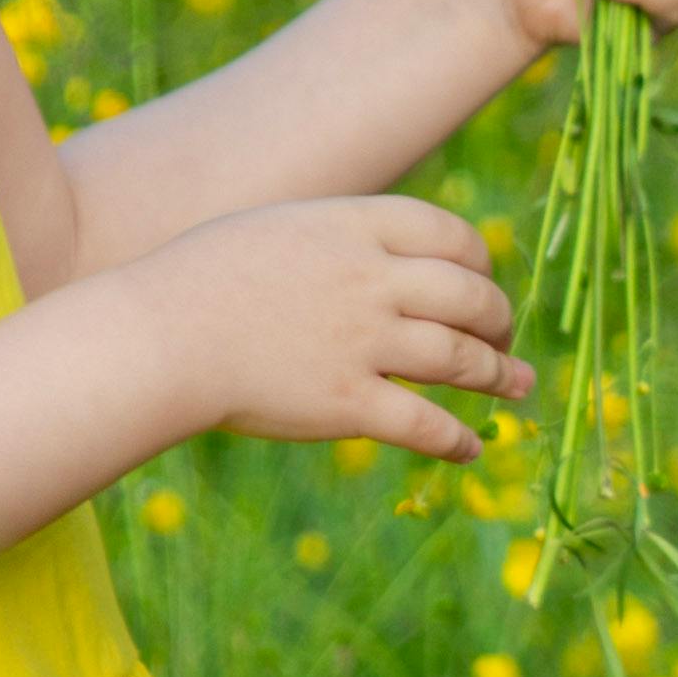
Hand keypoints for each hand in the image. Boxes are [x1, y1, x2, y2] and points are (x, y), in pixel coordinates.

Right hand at [160, 194, 533, 459]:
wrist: (161, 336)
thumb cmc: (204, 279)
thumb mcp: (281, 228)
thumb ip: (340, 237)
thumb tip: (382, 255)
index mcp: (356, 228)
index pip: (453, 235)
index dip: (482, 261)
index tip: (484, 281)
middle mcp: (372, 281)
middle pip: (470, 296)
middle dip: (498, 320)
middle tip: (505, 339)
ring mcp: (363, 342)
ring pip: (461, 359)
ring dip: (498, 376)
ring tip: (517, 387)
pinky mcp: (348, 403)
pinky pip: (425, 424)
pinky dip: (456, 439)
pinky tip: (470, 448)